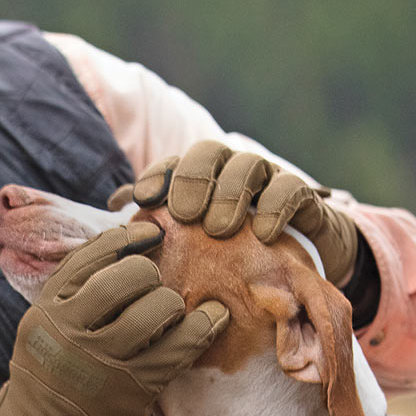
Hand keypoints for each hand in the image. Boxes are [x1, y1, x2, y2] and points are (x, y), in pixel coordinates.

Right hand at [0, 222, 228, 415]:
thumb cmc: (52, 377)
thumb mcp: (47, 328)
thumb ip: (77, 293)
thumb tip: (130, 244)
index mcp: (47, 310)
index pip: (91, 256)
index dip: (127, 237)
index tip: (149, 231)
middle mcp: (71, 331)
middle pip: (128, 277)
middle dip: (150, 274)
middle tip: (154, 285)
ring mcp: (104, 361)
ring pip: (157, 308)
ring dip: (174, 303)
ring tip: (173, 311)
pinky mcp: (135, 389)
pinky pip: (180, 347)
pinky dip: (203, 328)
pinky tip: (213, 319)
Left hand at [109, 140, 359, 284]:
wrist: (303, 261)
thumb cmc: (237, 253)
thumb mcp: (196, 245)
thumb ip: (160, 225)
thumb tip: (112, 206)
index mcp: (203, 179)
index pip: (175, 163)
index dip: (157, 176)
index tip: (144, 199)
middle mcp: (232, 170)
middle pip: (209, 154)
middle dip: (193, 180)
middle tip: (185, 214)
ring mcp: (268, 178)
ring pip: (247, 165)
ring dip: (231, 195)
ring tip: (219, 229)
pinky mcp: (302, 195)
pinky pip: (289, 189)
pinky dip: (276, 208)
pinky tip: (264, 234)